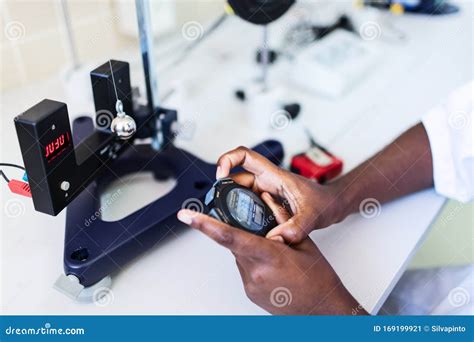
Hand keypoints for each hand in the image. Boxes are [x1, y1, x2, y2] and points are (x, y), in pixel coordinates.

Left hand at [177, 209, 364, 314]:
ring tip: (277, 256)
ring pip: (240, 254)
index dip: (204, 224)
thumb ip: (280, 219)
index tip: (187, 215)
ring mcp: (250, 285)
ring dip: (251, 248)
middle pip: (235, 242)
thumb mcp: (303, 243)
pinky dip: (254, 261)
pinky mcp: (249, 292)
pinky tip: (274, 267)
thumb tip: (265, 199)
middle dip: (243, 231)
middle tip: (265, 233)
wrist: (323, 311)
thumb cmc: (318, 280)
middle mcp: (254, 272)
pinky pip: (245, 268)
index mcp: (269, 256)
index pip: (228, 236)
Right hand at [215, 146, 344, 243]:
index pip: (245, 155)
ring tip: (225, 218)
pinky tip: (240, 227)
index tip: (220, 174)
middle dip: (223, 189)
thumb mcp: (313, 215)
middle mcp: (267, 181)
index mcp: (274, 175)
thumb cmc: (326, 201)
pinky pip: (248, 204)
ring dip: (232, 203)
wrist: (334, 205)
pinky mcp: (268, 203)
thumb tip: (277, 238)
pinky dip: (241, 213)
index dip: (228, 160)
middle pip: (236, 177)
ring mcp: (267, 191)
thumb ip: (297, 227)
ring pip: (241, 192)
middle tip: (216, 205)